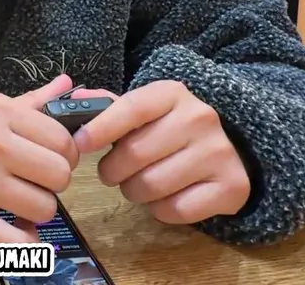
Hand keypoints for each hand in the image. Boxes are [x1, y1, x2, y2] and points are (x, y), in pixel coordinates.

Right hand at [0, 74, 79, 242]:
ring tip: (16, 205)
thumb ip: (28, 101)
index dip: (63, 156)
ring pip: (44, 208)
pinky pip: (18, 242)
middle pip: (60, 176)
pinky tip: (14, 232)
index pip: (62, 141)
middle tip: (33, 184)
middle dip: (52, 185)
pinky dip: (25, 244)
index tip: (48, 162)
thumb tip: (67, 85)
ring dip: (35, 212)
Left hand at [72, 80, 250, 224]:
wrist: (232, 148)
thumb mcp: (145, 110)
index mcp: (173, 93)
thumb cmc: (172, 129)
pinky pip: (175, 210)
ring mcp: (219, 152)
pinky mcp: (231, 187)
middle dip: (113, 170)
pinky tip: (166, 196)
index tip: (80, 144)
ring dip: (134, 192)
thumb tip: (72, 104)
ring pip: (151, 186)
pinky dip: (161, 210)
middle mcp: (200, 118)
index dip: (101, 128)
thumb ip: (109, 107)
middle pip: (135, 154)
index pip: (131, 108)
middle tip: (114, 172)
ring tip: (140, 183)